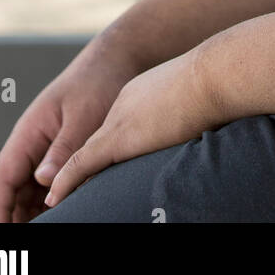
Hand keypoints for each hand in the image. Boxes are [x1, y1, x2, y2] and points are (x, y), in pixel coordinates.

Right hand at [0, 40, 142, 222]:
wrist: (118, 58)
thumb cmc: (98, 81)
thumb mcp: (83, 116)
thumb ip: (64, 148)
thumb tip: (42, 181)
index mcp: (29, 131)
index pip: (3, 177)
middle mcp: (33, 141)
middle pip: (14, 189)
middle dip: (14, 216)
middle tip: (28, 240)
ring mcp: (48, 146)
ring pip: (31, 188)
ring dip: (34, 211)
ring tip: (48, 230)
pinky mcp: (65, 149)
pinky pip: (51, 181)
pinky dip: (52, 199)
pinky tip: (64, 212)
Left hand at [43, 47, 223, 210]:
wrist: (213, 74)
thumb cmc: (219, 86)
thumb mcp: (200, 98)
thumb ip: (190, 114)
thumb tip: (204, 128)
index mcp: (142, 95)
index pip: (121, 127)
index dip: (115, 149)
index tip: (111, 165)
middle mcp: (124, 104)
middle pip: (101, 142)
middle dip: (88, 167)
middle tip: (75, 191)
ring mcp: (119, 120)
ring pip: (88, 156)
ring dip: (75, 179)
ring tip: (65, 199)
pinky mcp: (118, 138)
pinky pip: (82, 165)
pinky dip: (67, 183)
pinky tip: (56, 198)